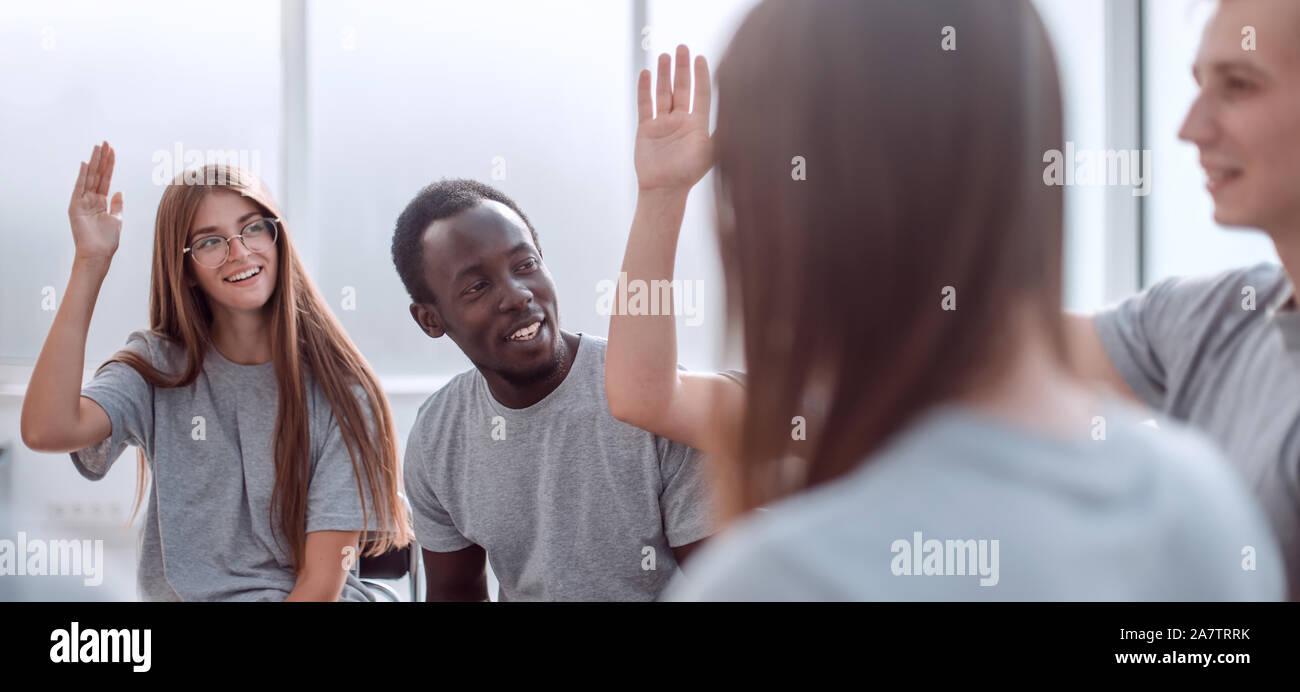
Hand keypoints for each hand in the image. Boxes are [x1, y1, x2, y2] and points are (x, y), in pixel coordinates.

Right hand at [67, 141, 122, 261]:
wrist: (98, 253)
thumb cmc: (107, 240)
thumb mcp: (116, 219)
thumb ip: (117, 204)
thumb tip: (119, 190)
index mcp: (101, 202)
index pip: (105, 178)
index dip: (109, 165)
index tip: (112, 150)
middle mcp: (91, 199)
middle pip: (97, 174)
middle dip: (101, 158)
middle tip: (105, 142)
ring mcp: (82, 201)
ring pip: (89, 177)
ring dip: (93, 162)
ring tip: (97, 146)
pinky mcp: (75, 206)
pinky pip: (79, 187)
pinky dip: (82, 175)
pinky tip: (85, 163)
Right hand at [635, 44, 711, 193]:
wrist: (664, 190)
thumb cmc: (689, 174)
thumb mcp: (712, 152)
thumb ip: (724, 132)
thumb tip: (744, 116)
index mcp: (697, 125)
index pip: (700, 94)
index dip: (700, 75)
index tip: (700, 57)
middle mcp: (680, 121)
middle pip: (681, 88)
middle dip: (681, 68)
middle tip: (682, 47)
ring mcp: (662, 124)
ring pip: (663, 93)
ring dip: (663, 74)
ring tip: (663, 55)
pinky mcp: (646, 129)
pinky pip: (645, 105)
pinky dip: (644, 89)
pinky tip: (645, 73)